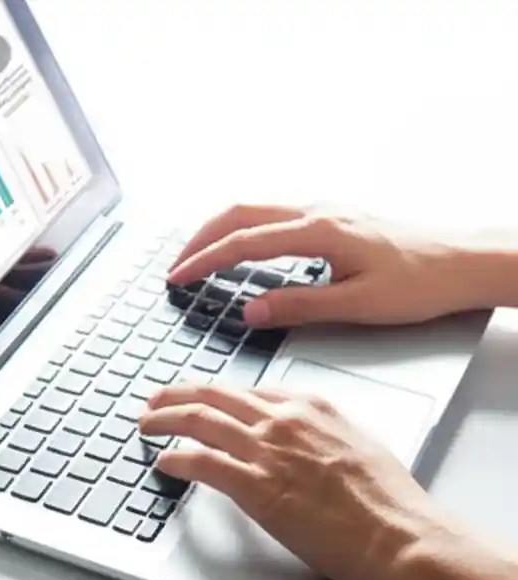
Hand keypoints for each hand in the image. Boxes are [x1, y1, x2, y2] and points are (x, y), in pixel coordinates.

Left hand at [140, 383, 444, 579]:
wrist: (401, 536)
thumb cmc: (389, 503)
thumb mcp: (358, 447)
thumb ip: (323, 436)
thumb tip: (305, 442)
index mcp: (311, 407)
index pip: (247, 390)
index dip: (215, 394)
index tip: (200, 397)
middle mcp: (284, 420)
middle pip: (214, 395)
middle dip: (177, 395)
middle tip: (155, 401)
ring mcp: (267, 451)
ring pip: (199, 420)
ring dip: (164, 420)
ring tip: (146, 425)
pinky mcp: (255, 486)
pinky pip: (201, 462)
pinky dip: (175, 458)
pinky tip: (163, 462)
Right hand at [167, 203, 481, 327]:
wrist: (464, 262)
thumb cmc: (421, 284)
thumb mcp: (357, 306)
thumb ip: (298, 307)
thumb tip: (251, 311)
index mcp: (319, 231)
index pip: (244, 244)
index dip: (205, 262)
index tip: (178, 278)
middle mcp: (317, 212)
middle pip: (239, 213)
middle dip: (200, 238)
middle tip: (176, 265)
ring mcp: (325, 210)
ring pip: (255, 208)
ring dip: (220, 229)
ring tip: (198, 255)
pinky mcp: (332, 217)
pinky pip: (273, 213)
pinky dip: (244, 227)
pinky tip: (241, 247)